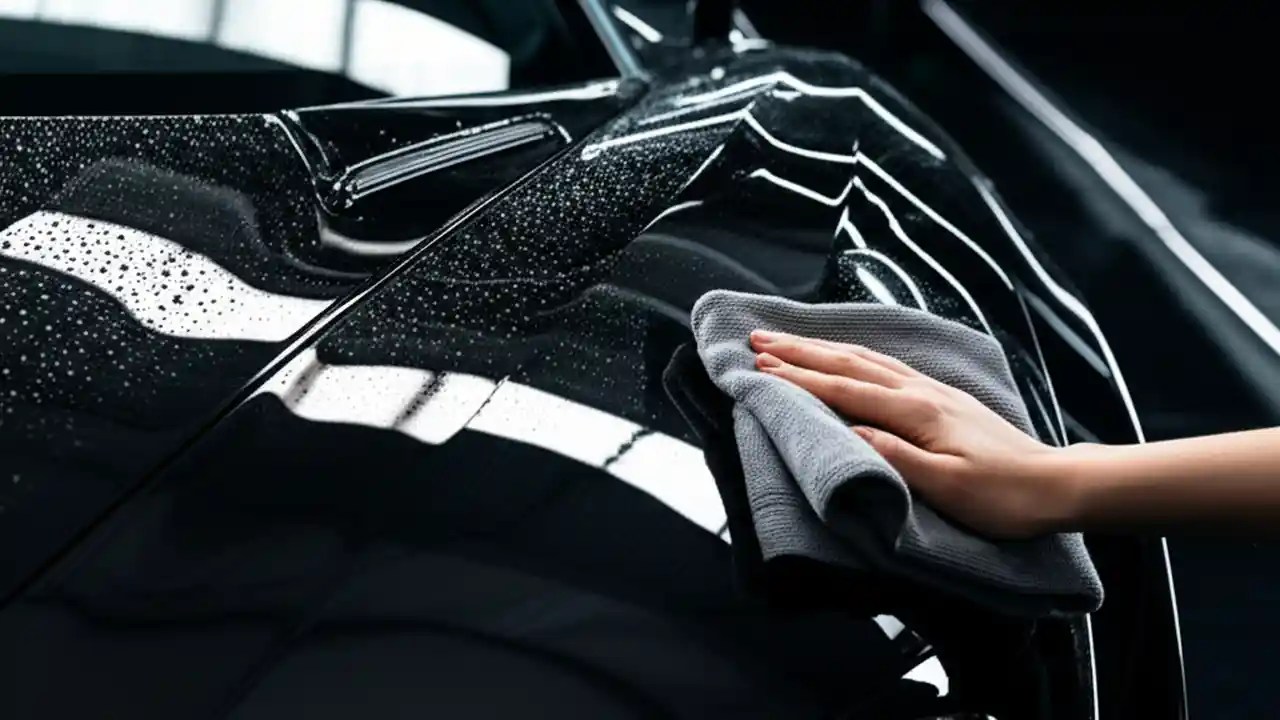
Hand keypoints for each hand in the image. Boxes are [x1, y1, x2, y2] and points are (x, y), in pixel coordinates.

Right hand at [749, 330, 1076, 538]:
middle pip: (850, 363)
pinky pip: (885, 365)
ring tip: (787, 340)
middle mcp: (921, 392)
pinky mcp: (942, 398)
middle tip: (758, 340)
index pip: (846, 390)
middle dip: (800, 351)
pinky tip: (845, 354)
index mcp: (917, 412)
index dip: (800, 378)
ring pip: (866, 358)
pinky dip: (853, 354)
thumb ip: (895, 456)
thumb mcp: (946, 486)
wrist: (1054, 484)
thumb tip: (849, 430)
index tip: (760, 368)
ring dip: (823, 347)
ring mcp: (933, 390)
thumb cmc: (1001, 496)